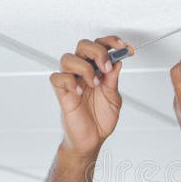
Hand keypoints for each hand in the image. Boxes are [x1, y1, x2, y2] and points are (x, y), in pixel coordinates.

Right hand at [50, 36, 127, 155]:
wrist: (92, 139)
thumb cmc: (101, 119)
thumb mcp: (114, 98)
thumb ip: (114, 80)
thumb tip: (117, 62)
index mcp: (97, 70)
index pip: (100, 46)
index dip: (110, 42)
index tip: (122, 47)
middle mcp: (83, 72)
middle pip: (83, 45)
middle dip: (97, 52)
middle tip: (106, 67)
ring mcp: (72, 81)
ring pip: (68, 58)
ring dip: (85, 68)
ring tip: (94, 84)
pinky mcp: (62, 93)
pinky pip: (57, 77)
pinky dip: (69, 81)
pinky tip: (79, 91)